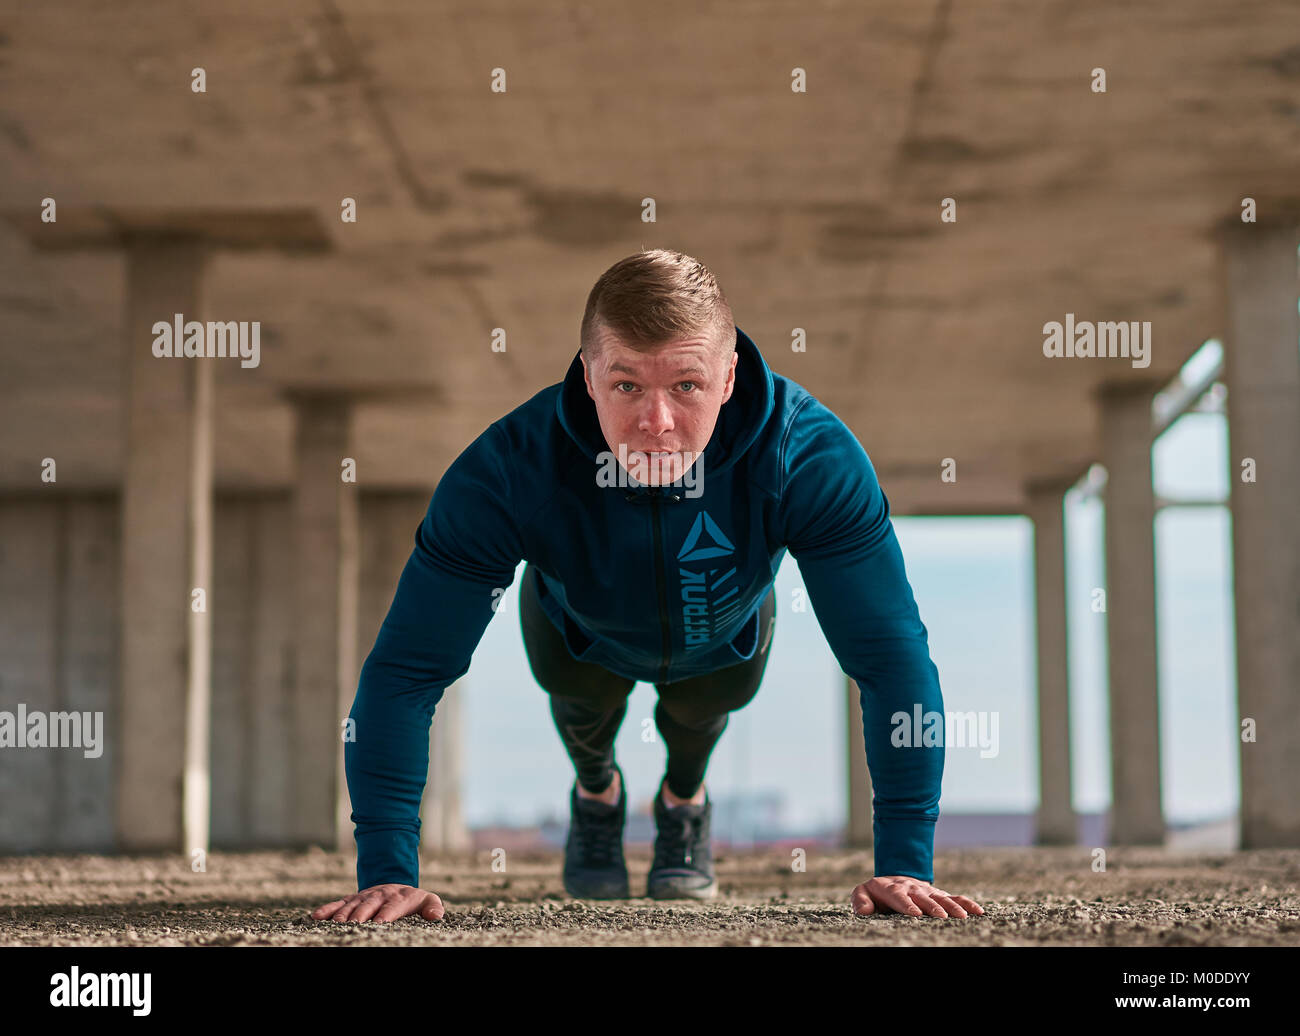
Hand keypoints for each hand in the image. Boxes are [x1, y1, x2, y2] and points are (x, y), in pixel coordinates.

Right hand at [311, 884, 444, 922]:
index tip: (379, 923)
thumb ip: (433, 907)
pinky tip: (316, 916)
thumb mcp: (428, 901)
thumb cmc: (414, 900)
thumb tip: (436, 916)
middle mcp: (380, 895)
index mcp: (399, 897)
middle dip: (361, 915)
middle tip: (352, 926)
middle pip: (369, 905)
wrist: (397, 885)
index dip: (386, 914)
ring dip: (343, 914)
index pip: (392, 906)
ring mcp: (365, 896)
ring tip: (335, 924)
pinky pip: (338, 903)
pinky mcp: (353, 898)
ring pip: (352, 905)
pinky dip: (327, 909)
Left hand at [851, 876, 983, 918]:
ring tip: (962, 916)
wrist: (893, 879)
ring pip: (941, 898)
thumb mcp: (863, 892)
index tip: (915, 914)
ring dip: (952, 906)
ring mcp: (926, 891)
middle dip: (933, 907)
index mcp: (891, 888)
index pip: (898, 896)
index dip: (906, 904)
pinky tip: (978, 911)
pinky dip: (966, 903)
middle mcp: (911, 888)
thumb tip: (865, 911)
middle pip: (923, 898)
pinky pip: (954, 897)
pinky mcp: (938, 894)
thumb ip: (860, 900)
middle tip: (943, 917)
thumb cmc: (876, 892)